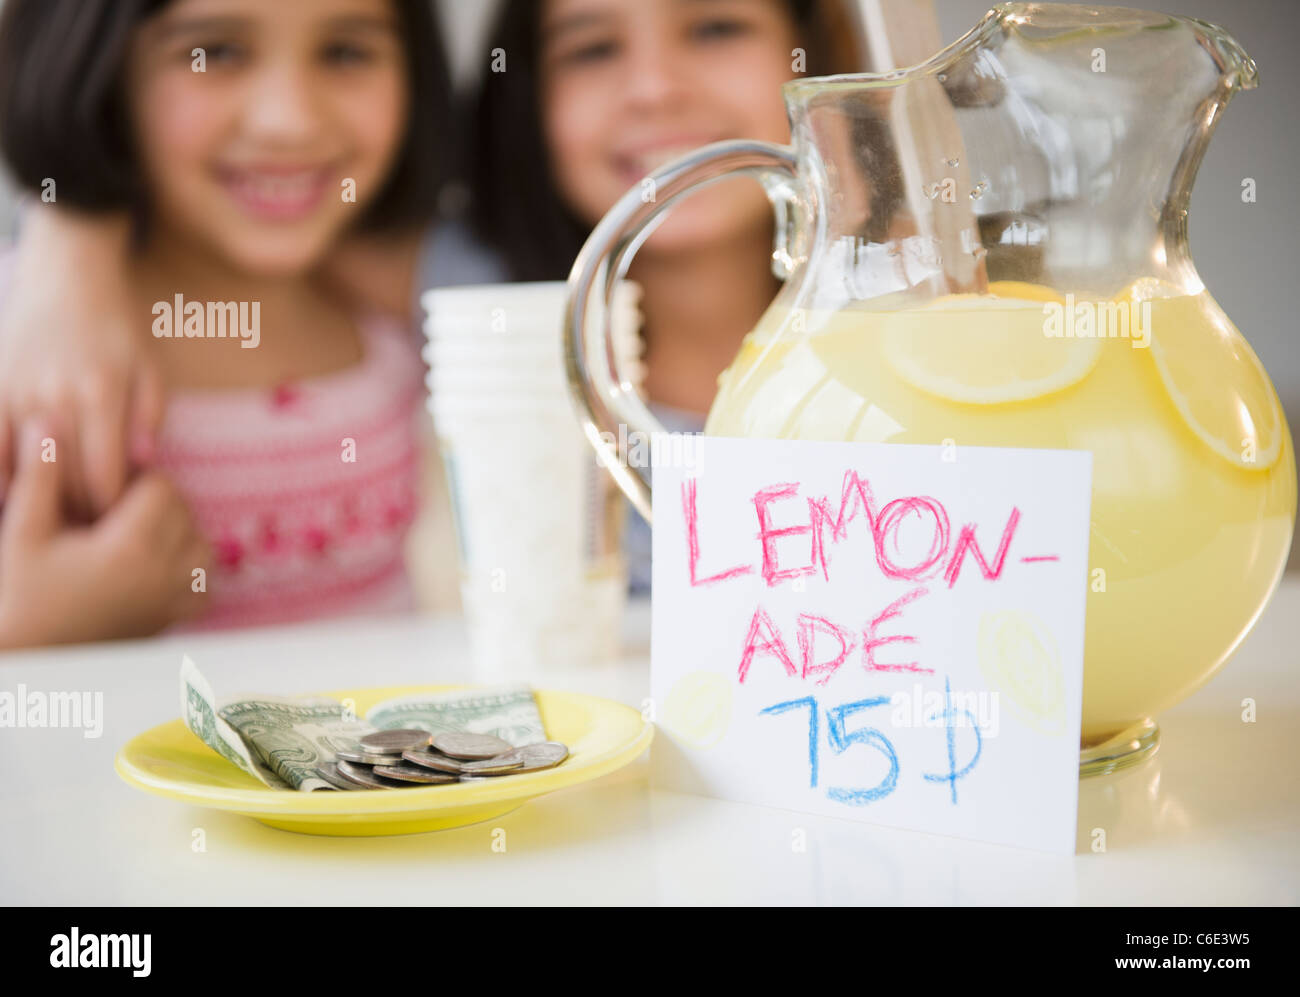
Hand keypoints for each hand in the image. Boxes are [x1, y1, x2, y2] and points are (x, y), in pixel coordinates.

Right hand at [0, 207, 165, 519]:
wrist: (64, 280)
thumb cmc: (116, 329)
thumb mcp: (150, 368)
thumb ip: (149, 416)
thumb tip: (145, 465)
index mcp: (102, 392)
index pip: (107, 476)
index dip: (116, 514)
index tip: (125, 532)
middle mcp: (56, 396)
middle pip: (68, 482)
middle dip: (84, 517)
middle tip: (97, 540)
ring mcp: (17, 393)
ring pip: (27, 472)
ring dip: (45, 507)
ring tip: (64, 528)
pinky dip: (2, 480)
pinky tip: (18, 501)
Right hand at [0, 426, 209, 647]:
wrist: (28, 655)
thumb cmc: (20, 593)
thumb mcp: (24, 530)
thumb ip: (42, 476)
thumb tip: (48, 422)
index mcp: (129, 548)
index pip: (163, 488)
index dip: (138, 479)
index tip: (112, 487)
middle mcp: (161, 576)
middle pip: (186, 514)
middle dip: (159, 503)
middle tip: (121, 508)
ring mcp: (171, 602)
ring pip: (204, 548)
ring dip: (180, 533)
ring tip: (139, 532)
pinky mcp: (172, 623)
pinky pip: (205, 588)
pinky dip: (191, 573)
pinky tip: (155, 566)